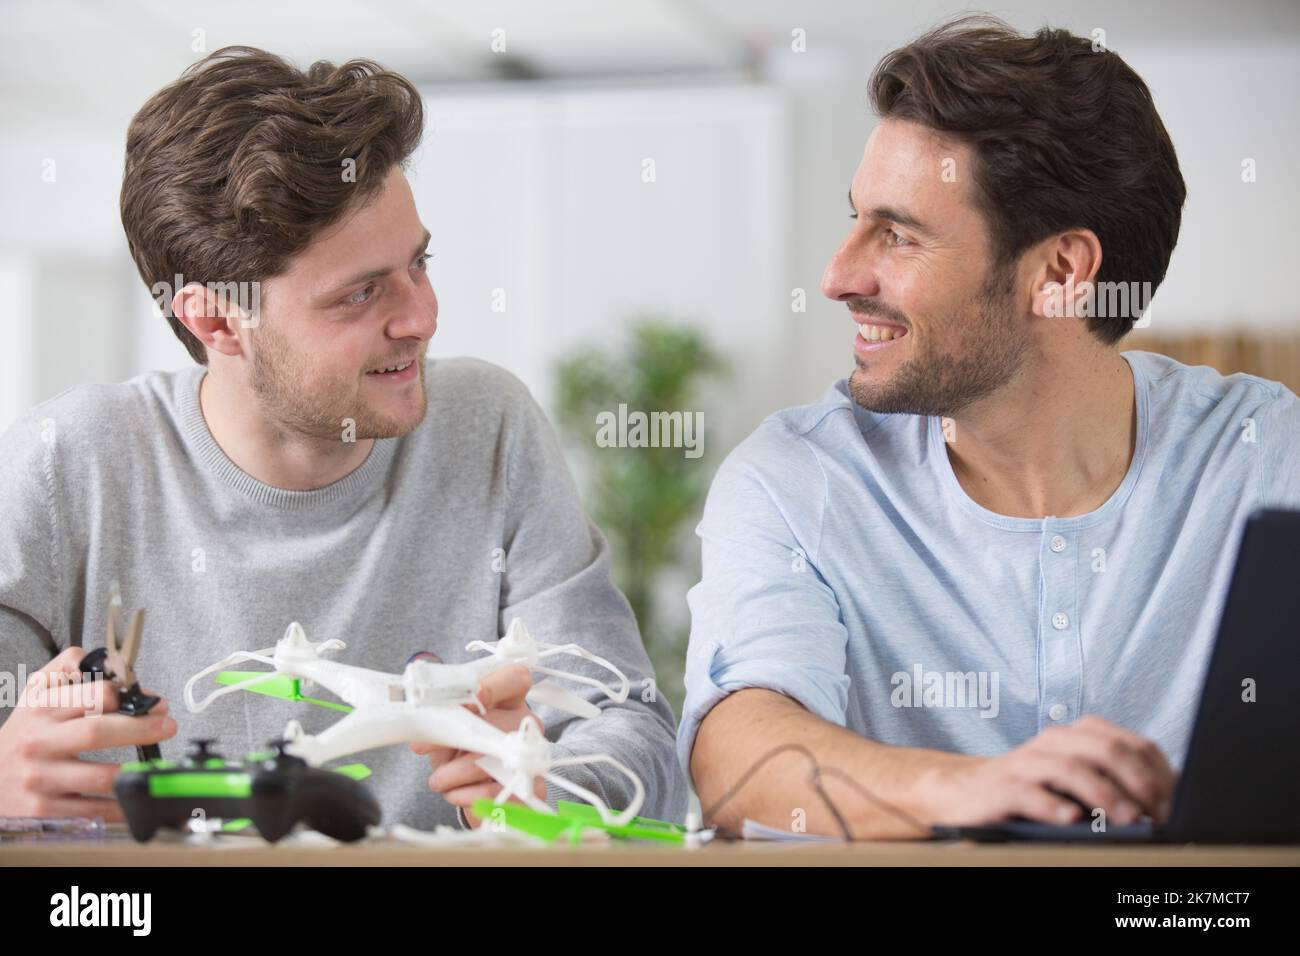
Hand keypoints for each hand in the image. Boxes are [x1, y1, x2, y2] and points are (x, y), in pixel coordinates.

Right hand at [0, 647, 177, 819]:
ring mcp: (40, 778)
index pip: (93, 696)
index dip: (128, 698)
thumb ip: (70, 667)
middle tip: (168, 726)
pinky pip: (92, 810)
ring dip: (135, 771)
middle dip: (141, 729)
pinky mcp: (43, 809)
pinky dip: (119, 806)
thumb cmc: (24, 733)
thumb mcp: (36, 692)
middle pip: (97, 732)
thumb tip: (114, 661)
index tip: (153, 703)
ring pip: (100, 777)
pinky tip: (133, 796)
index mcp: (42, 709)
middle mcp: (39, 742)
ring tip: (153, 766)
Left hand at [409, 663, 546, 826]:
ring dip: (456, 773)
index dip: (492, 688)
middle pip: (500, 724)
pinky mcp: (533, 786)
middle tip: (423, 747)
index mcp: (508, 696)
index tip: (465, 704)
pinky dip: (469, 795)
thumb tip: (424, 732)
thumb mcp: (444, 726)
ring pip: (496, 760)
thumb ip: (439, 720)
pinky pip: (500, 791)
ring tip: (439, 779)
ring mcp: (532, 753)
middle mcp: (525, 721)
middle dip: (457, 739)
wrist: (463, 782)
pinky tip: (455, 792)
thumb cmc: (456, 746)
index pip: (514, 679)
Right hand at [919, 714, 1176, 826]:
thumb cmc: (1030, 789)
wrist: (965, 792)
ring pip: (1070, 768)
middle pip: (1104, 749)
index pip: (1130, 744)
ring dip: (1104, 794)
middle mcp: (1051, 742)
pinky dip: (1052, 806)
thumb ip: (1111, 782)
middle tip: (1157, 814)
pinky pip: (1028, 792)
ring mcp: (1024, 763)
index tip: (1176, 806)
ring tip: (1127, 820)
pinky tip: (1072, 820)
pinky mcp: (1000, 787)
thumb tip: (1165, 804)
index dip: (1158, 774)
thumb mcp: (1075, 781)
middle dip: (1138, 782)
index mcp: (1076, 736)